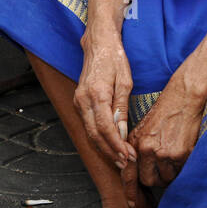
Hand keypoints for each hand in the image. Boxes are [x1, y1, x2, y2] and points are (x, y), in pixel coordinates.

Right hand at [74, 31, 138, 170]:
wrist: (98, 44)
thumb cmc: (115, 59)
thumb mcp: (125, 81)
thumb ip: (122, 107)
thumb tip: (121, 131)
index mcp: (96, 94)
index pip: (104, 128)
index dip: (116, 145)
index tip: (128, 156)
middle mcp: (83, 100)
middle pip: (94, 134)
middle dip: (110, 152)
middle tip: (125, 164)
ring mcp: (78, 101)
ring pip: (89, 132)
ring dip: (104, 148)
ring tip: (120, 159)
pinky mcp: (79, 102)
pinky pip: (88, 125)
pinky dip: (99, 138)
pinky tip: (110, 146)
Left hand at [123, 68, 206, 205]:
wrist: (185, 96)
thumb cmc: (167, 110)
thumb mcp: (145, 127)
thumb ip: (138, 148)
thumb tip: (137, 169)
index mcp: (135, 143)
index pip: (129, 174)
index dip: (130, 192)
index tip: (131, 205)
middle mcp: (147, 150)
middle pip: (149, 181)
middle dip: (157, 179)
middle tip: (164, 168)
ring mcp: (164, 153)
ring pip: (167, 178)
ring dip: (172, 172)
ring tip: (176, 154)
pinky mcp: (181, 154)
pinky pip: (182, 170)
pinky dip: (184, 165)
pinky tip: (185, 150)